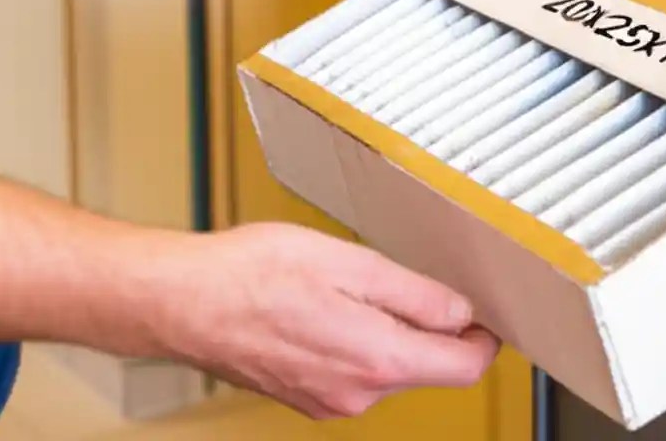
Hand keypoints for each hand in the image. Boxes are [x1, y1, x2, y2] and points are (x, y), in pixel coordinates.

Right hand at [145, 222, 499, 418]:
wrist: (182, 302)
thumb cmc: (252, 274)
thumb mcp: (350, 263)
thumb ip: (415, 295)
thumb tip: (461, 314)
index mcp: (377, 360)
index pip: (464, 366)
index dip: (483, 335)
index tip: (483, 310)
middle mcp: (357, 395)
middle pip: (426, 367)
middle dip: (430, 328)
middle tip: (408, 280)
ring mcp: (328, 402)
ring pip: (387, 368)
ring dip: (386, 331)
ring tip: (347, 287)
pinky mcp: (305, 397)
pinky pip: (352, 372)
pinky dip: (353, 341)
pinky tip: (321, 308)